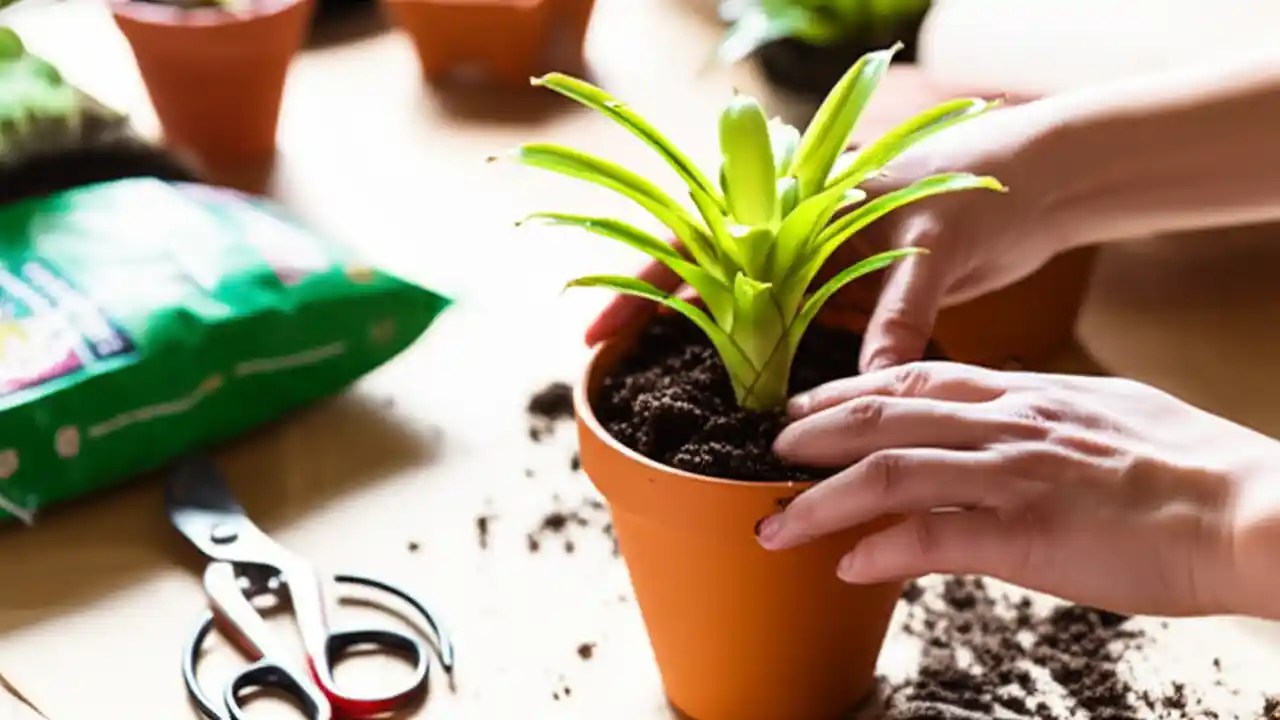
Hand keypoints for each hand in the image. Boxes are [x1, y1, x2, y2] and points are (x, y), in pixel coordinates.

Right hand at [584, 102, 1082, 366]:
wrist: (1042, 181)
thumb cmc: (988, 186)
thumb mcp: (938, 246)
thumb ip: (900, 315)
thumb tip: (869, 386)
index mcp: (802, 202)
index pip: (701, 238)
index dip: (644, 284)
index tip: (600, 334)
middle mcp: (799, 232)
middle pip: (706, 278)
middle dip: (657, 321)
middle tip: (616, 376)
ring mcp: (823, 264)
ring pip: (744, 309)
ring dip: (710, 346)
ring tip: (668, 392)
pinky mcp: (853, 292)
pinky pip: (794, 329)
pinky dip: (768, 359)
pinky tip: (749, 392)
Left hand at [755, 361, 1279, 618]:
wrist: (1250, 510)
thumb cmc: (1191, 468)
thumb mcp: (1104, 414)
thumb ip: (1041, 417)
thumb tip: (1002, 428)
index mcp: (1027, 393)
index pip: (918, 376)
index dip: (852, 390)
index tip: (810, 405)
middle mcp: (1009, 423)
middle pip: (885, 414)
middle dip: (816, 432)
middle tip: (770, 450)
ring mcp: (1013, 475)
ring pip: (889, 471)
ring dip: (822, 500)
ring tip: (778, 520)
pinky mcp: (1028, 534)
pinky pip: (932, 537)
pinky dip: (880, 550)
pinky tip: (847, 567)